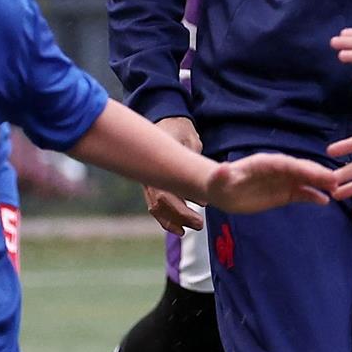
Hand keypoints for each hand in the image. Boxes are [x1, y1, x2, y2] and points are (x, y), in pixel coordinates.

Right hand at [143, 115, 203, 233]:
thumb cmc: (179, 129)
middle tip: (199, 224)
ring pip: (155, 206)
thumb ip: (195, 159)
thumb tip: (203, 183)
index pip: (167, 188)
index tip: (203, 204)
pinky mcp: (151, 185)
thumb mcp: (190, 140)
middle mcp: (150, 174)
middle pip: (160, 201)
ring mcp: (148, 180)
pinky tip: (177, 228)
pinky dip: (165, 218)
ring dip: (171, 221)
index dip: (184, 200)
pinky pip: (155, 205)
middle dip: (180, 215)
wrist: (164, 120)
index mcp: (158, 162)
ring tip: (186, 231)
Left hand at [201, 152, 333, 215]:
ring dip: (319, 183)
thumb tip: (223, 169)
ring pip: (304, 180)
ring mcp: (282, 180)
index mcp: (263, 163)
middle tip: (335, 180)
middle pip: (299, 169)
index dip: (301, 167)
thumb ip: (222, 174)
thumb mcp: (219, 180)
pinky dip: (312, 196)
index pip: (285, 163)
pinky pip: (301, 193)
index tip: (315, 172)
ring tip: (336, 188)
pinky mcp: (283, 193)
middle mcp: (276, 169)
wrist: (222, 191)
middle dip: (316, 174)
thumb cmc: (220, 183)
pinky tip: (325, 200)